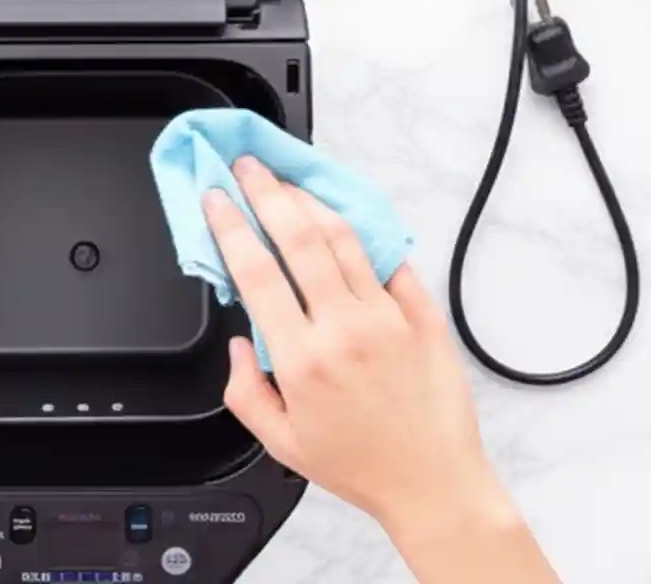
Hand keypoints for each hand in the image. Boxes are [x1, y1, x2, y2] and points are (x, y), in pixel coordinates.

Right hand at [205, 156, 556, 583]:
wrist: (434, 483)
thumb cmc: (358, 464)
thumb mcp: (279, 441)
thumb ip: (244, 389)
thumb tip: (240, 342)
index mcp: (303, 359)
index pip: (257, 271)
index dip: (231, 225)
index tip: (216, 197)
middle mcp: (346, 328)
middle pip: (300, 238)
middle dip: (268, 192)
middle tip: (249, 166)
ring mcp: (389, 317)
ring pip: (345, 238)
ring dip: (311, 201)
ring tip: (290, 181)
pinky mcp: (423, 315)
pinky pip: (391, 259)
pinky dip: (365, 231)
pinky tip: (346, 214)